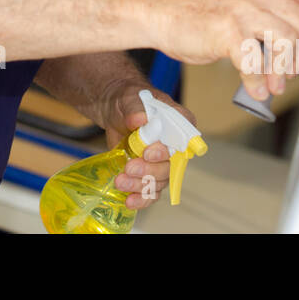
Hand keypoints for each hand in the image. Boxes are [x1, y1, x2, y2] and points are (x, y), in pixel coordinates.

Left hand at [99, 80, 197, 211]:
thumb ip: (135, 108)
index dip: (168, 150)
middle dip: (149, 170)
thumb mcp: (129, 98)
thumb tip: (139, 119)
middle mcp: (174, 145)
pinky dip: (142, 198)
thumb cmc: (127, 100)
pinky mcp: (149, 173)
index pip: (183, 139)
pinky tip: (129, 201)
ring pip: (159, 181)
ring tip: (121, 182)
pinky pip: (151, 191)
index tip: (149, 153)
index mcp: (179, 122)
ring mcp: (162, 161)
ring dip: (141, 185)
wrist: (115, 112)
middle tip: (130, 168)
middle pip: (170, 165)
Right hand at [155, 0, 298, 101]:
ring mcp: (241, 8)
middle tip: (292, 69)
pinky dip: (257, 82)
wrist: (158, 11)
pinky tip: (255, 88)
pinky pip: (254, 62)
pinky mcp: (225, 30)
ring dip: (284, 71)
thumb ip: (271, 9)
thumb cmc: (198, 7)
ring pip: (286, 43)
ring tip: (275, 83)